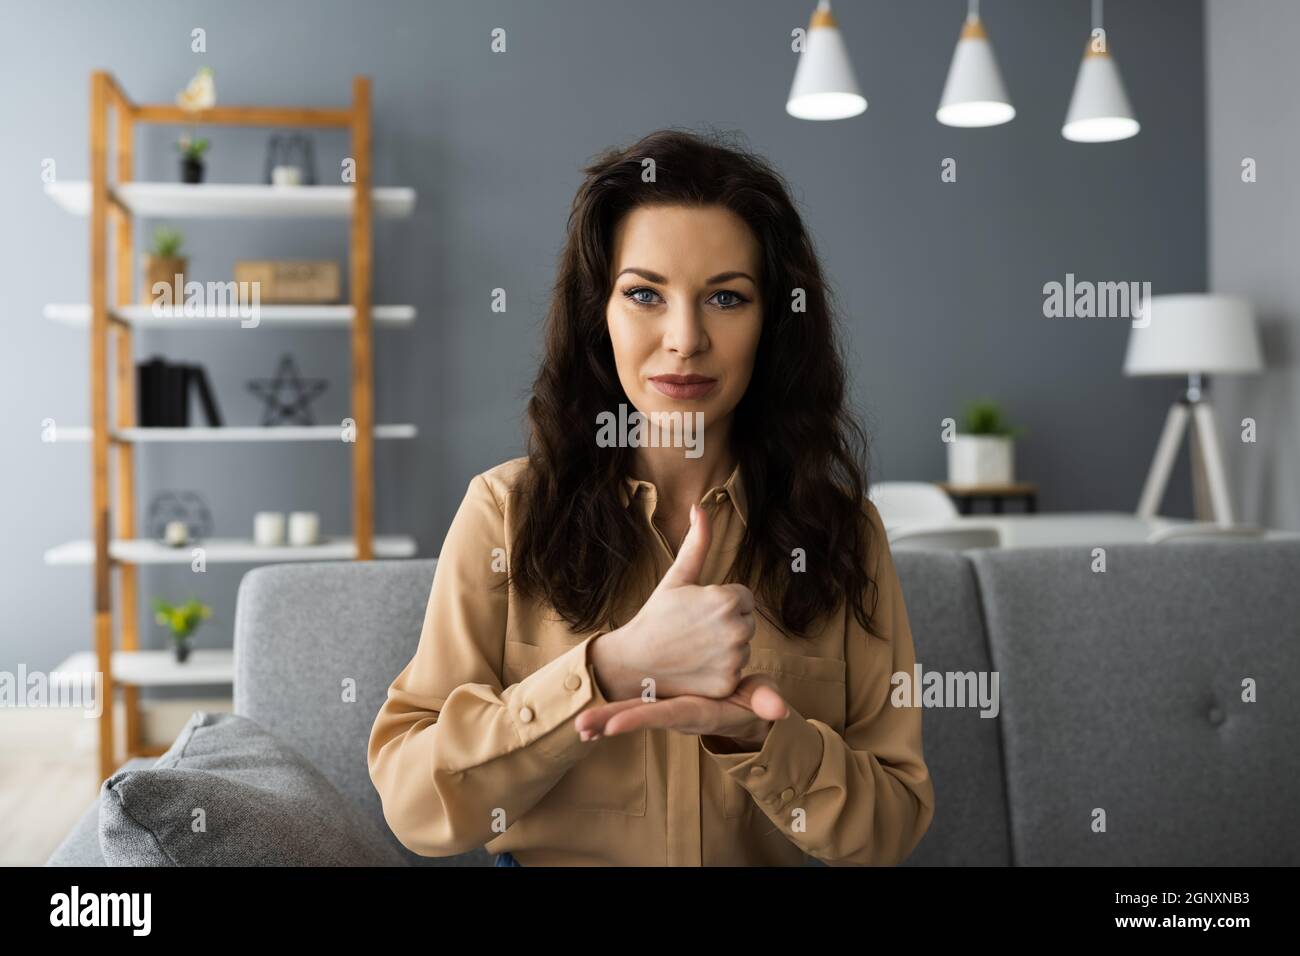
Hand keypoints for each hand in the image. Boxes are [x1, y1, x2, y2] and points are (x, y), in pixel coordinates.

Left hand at [575, 674, 788, 748]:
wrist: (749, 712)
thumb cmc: (754, 704)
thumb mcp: (762, 700)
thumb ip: (768, 702)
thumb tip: (779, 710)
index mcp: (698, 711)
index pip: (666, 714)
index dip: (640, 719)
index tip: (613, 725)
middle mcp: (679, 713)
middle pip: (640, 717)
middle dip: (610, 721)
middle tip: (580, 727)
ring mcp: (670, 708)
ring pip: (634, 711)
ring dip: (605, 718)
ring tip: (577, 726)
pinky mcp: (665, 701)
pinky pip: (637, 706)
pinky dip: (614, 714)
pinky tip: (589, 722)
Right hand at [590, 504, 756, 700]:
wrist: (634, 661)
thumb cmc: (656, 616)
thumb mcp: (677, 577)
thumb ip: (697, 543)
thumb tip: (701, 508)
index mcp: (728, 599)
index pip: (744, 598)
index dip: (721, 602)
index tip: (698, 611)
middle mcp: (736, 629)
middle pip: (747, 622)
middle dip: (726, 624)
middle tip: (694, 630)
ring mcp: (734, 658)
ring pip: (743, 647)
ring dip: (725, 648)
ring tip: (694, 647)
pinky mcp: (729, 683)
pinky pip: (736, 672)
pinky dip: (720, 671)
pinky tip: (697, 666)